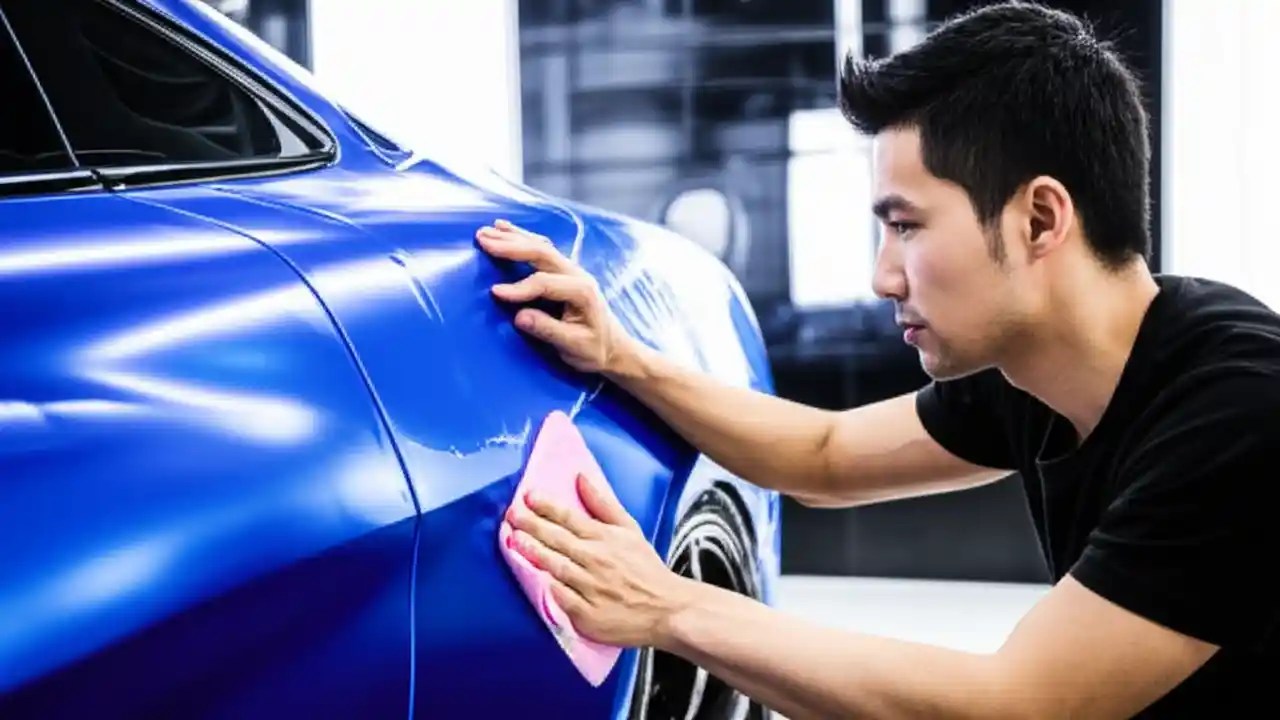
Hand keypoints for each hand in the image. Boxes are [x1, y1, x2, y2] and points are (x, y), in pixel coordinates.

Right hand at [476, 219, 632, 374]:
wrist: (612, 346)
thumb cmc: (594, 349)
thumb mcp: (574, 347)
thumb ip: (548, 331)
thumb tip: (519, 317)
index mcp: (582, 292)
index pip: (545, 283)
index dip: (519, 287)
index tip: (495, 292)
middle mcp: (577, 274)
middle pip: (542, 253)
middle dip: (511, 246)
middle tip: (483, 239)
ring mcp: (571, 269)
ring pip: (541, 246)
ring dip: (513, 237)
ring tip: (487, 231)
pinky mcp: (564, 270)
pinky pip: (542, 249)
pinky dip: (522, 238)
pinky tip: (506, 229)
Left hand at [502, 472, 697, 648]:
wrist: (666, 609)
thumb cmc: (645, 568)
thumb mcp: (630, 529)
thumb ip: (603, 504)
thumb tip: (580, 477)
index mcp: (605, 538)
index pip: (570, 518)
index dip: (547, 506)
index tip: (528, 496)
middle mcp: (596, 560)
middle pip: (558, 539)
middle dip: (532, 525)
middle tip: (512, 514)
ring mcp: (590, 588)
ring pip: (556, 566)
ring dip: (533, 552)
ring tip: (514, 540)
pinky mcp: (587, 614)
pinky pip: (562, 598)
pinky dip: (548, 587)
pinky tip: (531, 577)